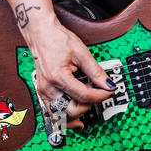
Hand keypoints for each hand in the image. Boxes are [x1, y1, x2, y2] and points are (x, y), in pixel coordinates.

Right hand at [23, 16, 115, 130]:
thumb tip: (108, 84)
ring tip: (88, 108)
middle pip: (71, 110)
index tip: (109, 90)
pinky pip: (52, 111)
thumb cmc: (57, 40)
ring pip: (59, 116)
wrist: (41, 34)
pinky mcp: (43, 92)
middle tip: (97, 95)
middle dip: (88, 106)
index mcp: (58, 77)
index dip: (100, 95)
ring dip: (76, 115)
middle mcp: (48, 88)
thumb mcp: (81, 53)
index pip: (84, 96)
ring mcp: (43, 91)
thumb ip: (95, 71)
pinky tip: (75, 117)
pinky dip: (64, 116)